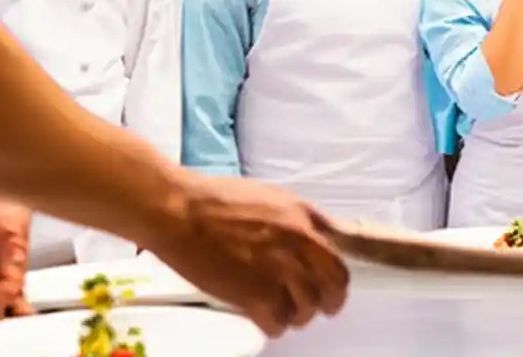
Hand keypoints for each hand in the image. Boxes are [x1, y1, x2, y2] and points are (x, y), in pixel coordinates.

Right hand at [143, 176, 349, 337]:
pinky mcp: (257, 294)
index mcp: (303, 217)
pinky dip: (273, 325)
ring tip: (281, 311)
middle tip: (320, 308)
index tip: (334, 287)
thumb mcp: (269, 197)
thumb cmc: (215, 200)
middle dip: (329, 302)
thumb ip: (296, 219)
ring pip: (307, 308)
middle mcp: (300, 242)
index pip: (341, 253)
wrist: (180, 211)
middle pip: (334, 285)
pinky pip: (279, 322)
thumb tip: (314, 238)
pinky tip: (262, 317)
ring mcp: (280, 269)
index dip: (338, 277)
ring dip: (296, 314)